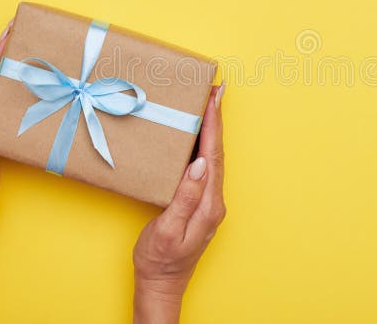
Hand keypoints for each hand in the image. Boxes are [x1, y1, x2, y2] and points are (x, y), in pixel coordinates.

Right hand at [133, 84, 226, 323]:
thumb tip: (198, 163)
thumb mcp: (166, 229)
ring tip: (210, 105)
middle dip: (217, 120)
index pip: (213, 156)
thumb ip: (185, 197)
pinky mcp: (201, 204)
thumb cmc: (159, 261)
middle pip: (217, 153)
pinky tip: (198, 137)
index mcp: (209, 205)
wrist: (161, 285)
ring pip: (212, 159)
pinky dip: (203, 146)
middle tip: (216, 91)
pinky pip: (205, 168)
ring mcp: (209, 203)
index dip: (214, 125)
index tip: (214, 99)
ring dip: (212, 131)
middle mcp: (214, 202)